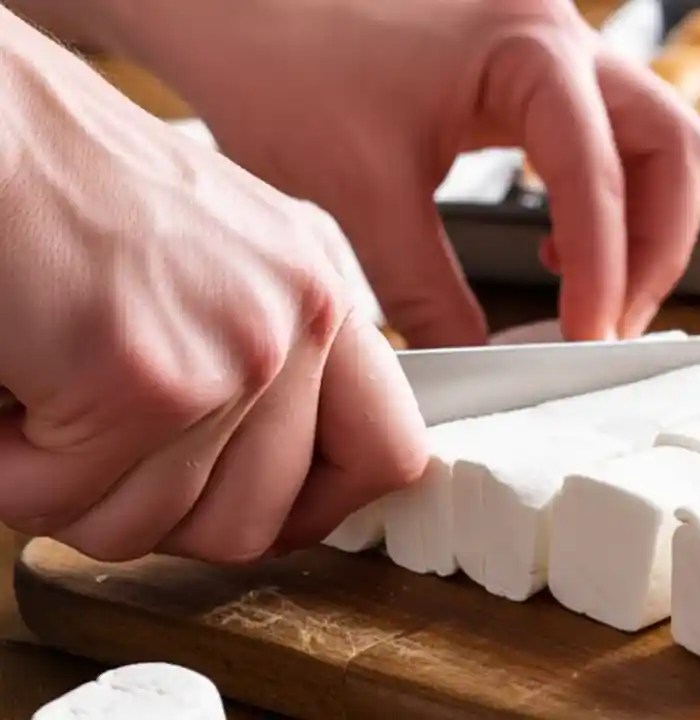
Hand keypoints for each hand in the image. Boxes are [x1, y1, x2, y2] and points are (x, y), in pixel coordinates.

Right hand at [0, 12, 428, 562]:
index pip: (387, 450)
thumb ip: (267, 362)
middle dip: (156, 512)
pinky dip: (7, 467)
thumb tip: (278, 484)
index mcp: (319, 287)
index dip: (317, 508)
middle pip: (254, 523)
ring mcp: (234, 354)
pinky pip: (61, 502)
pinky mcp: (147, 383)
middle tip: (100, 448)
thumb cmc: (63, 176)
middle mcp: (298, 317)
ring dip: (71, 486)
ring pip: (151, 528)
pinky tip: (10, 386)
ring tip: (47, 392)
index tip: (270, 514)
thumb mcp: (215, 259)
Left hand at [103, 0, 699, 346]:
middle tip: (610, 325)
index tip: (586, 341)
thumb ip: (427, 293)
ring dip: (639, 229)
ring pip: (655, 143)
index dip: (603, 271)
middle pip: (672, 147)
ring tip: (592, 300)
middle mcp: (559, 35)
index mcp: (526, 48)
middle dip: (654, 247)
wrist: (231, 4)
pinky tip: (558, 249)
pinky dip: (604, 203)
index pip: (598, 174)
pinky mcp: (534, 68)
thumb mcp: (357, 196)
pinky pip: (609, 139)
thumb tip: (483, 367)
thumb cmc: (279, 64)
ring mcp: (553, 46)